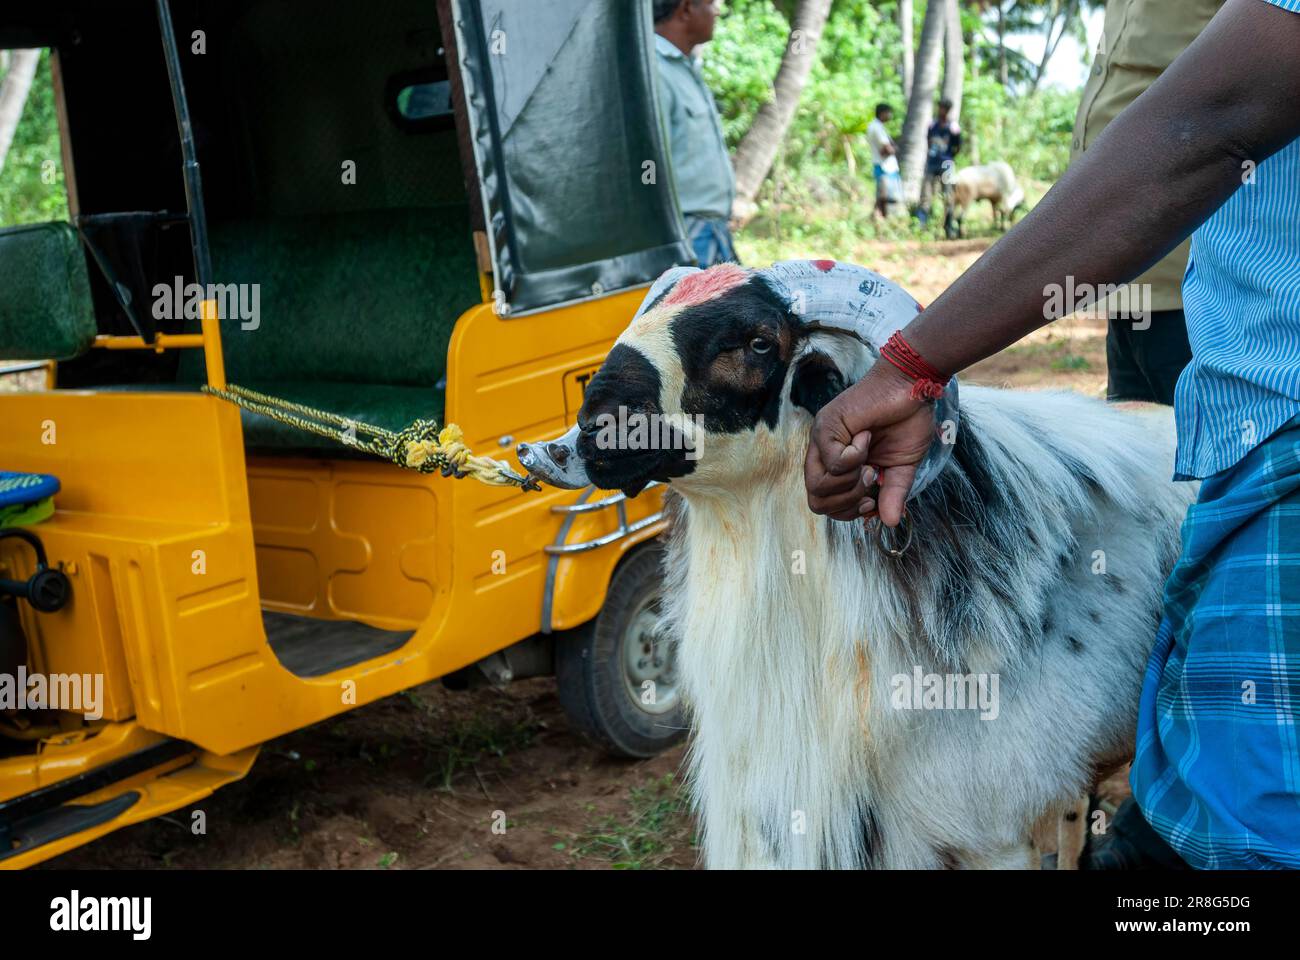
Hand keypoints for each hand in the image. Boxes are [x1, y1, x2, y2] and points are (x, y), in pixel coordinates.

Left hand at [804, 361, 935, 525]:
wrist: (911, 386)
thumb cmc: (905, 420)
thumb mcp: (901, 467)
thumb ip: (892, 494)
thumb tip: (891, 523)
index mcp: (836, 467)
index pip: (827, 506)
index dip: (849, 511)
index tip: (873, 499)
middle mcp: (822, 456)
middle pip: (817, 503)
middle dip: (849, 501)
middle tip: (872, 478)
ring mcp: (821, 441)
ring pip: (819, 486)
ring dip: (852, 482)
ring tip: (870, 462)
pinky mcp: (826, 426)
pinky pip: (834, 462)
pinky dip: (856, 456)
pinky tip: (867, 438)